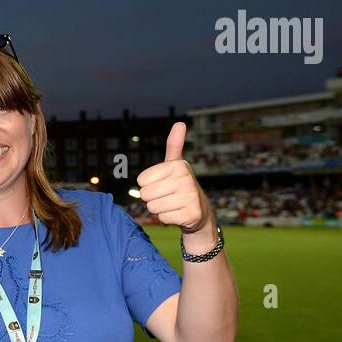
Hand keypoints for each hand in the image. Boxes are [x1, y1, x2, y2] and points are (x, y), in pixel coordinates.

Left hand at [136, 122, 213, 238]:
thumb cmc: (180, 185)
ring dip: (159, 209)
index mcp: (178, 165)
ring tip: (173, 204)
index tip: (163, 184)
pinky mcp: (191, 214)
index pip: (142, 180)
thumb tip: (180, 123)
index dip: (148, 185)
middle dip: (152, 198)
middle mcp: (186, 179)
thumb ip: (174, 145)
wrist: (199, 211)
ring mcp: (190, 197)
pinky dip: (167, 219)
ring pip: (153, 207)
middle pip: (146, 194)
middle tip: (167, 196)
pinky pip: (163, 218)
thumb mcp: (176, 165)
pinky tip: (178, 214)